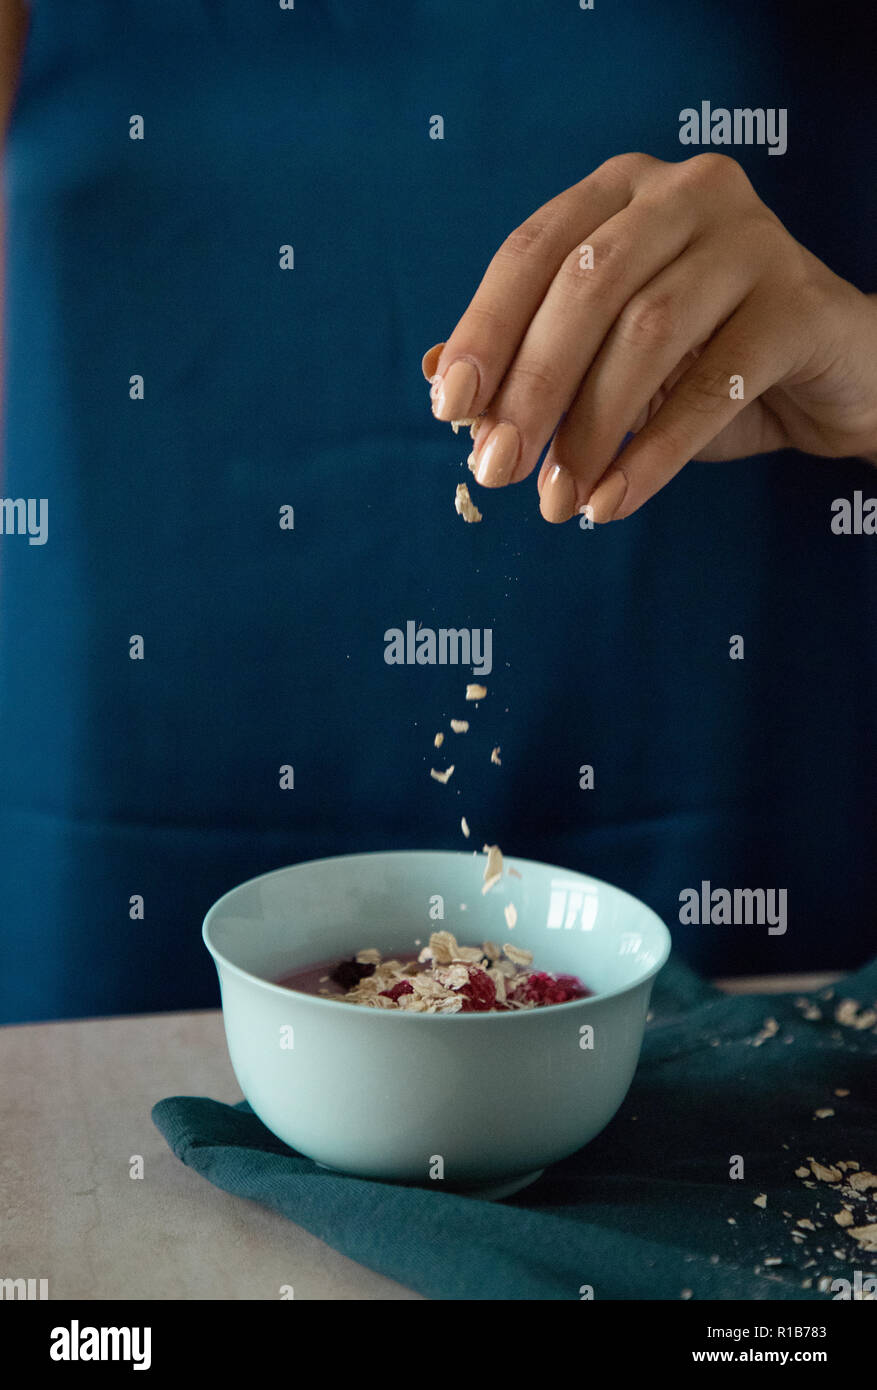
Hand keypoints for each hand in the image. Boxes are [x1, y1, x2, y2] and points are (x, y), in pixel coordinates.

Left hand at [422, 153, 876, 521]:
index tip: (450, 408)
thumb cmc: (703, 359)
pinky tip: (612, 500)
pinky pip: (713, 385)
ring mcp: (751, 239)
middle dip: (532, 385)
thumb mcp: (607, 358)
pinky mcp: (798, 303)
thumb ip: (530, 357)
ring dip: (589, 427)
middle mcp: (685, 194)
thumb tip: (440, 378)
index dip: (485, 330)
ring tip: (556, 500)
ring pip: (647, 331)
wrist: (830, 377)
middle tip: (497, 470)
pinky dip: (653, 453)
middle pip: (587, 284)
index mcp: (620, 191)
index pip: (532, 251)